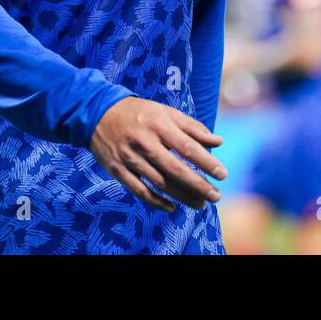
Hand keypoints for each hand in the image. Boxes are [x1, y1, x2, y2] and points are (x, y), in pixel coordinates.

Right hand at [89, 96, 226, 211]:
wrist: (97, 112)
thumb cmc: (138, 112)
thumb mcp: (165, 112)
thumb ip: (192, 127)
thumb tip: (218, 142)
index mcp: (159, 124)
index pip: (188, 147)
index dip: (207, 163)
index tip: (222, 175)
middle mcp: (145, 142)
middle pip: (176, 169)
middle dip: (198, 185)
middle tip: (216, 196)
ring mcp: (130, 157)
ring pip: (160, 183)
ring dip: (182, 196)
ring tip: (200, 203)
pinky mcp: (118, 170)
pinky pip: (139, 190)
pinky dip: (156, 202)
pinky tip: (172, 207)